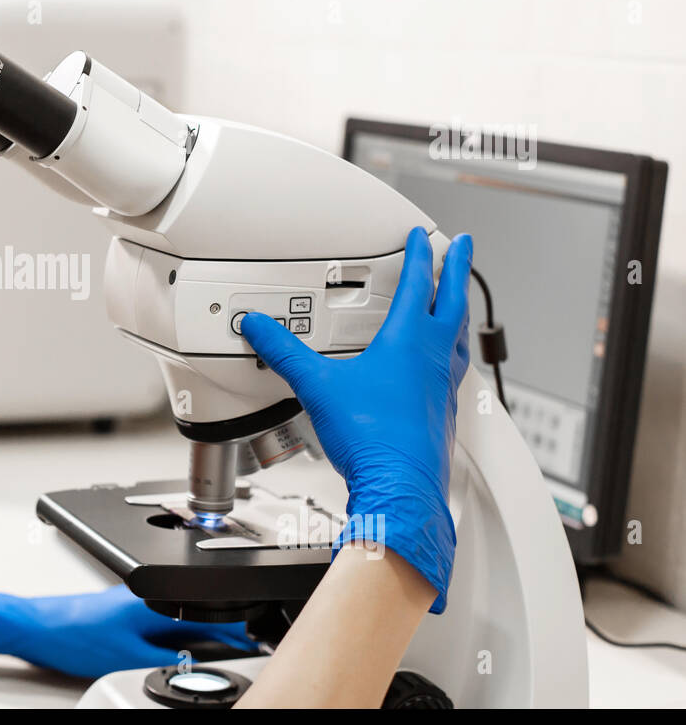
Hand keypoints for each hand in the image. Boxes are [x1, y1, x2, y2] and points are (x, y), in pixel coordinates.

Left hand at [0, 583, 256, 677]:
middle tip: (238, 650)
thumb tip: (196, 665)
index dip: (235, 629)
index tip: (253, 641)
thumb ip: (169, 660)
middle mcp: (145, 594)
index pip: (207, 611)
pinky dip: (175, 632)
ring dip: (197, 632)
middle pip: (196, 611)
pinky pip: (160, 618)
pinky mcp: (121, 607)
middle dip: (219, 631)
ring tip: (211, 651)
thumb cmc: (73, 635)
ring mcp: (133, 598)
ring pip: (179, 615)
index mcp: (153, 599)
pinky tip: (175, 647)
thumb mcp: (129, 658)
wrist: (37, 627)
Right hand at [238, 227, 472, 612]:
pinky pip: (453, 369)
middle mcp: (433, 359)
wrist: (400, 488)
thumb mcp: (317, 387)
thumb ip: (284, 354)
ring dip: (458, 310)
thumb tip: (259, 329)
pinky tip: (438, 365)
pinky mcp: (443, 411)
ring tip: (455, 302)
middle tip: (465, 248)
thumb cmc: (372, 440)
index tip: (425, 237)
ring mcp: (443, 386)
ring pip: (458, 336)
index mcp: (408, 343)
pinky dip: (450, 353)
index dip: (422, 256)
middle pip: (454, 301)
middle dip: (458, 270)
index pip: (419, 285)